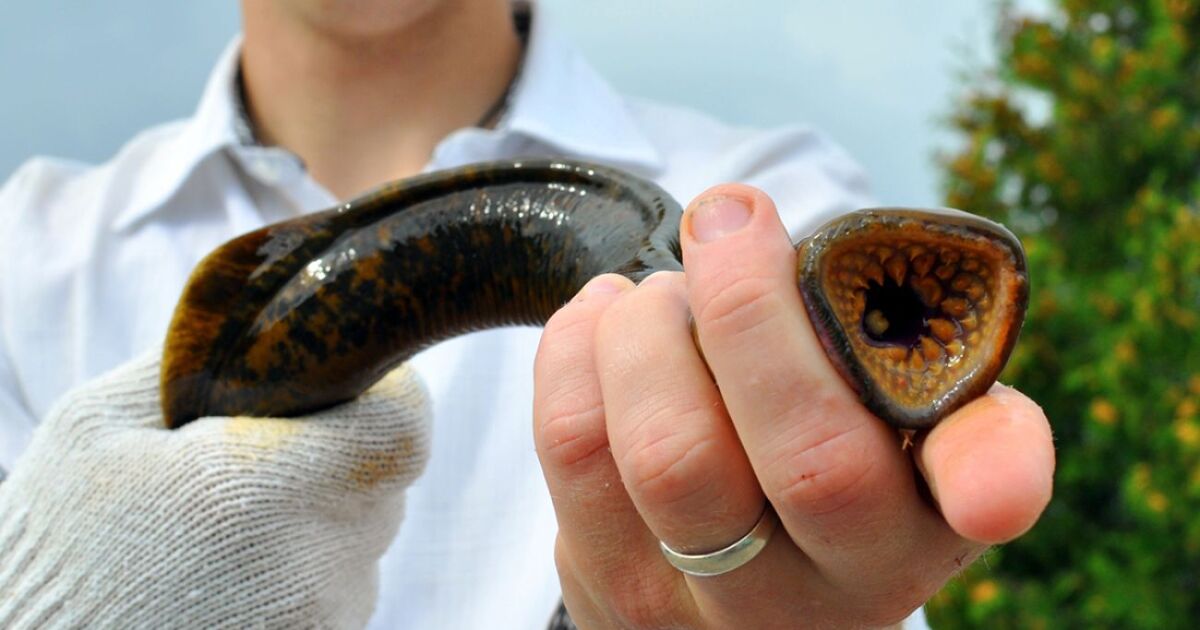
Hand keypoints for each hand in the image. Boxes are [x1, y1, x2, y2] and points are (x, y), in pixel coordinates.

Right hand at [0, 350, 429, 627]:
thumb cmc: (56, 545)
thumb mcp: (96, 425)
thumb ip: (202, 356)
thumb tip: (280, 311)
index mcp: (252, 493)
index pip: (401, 425)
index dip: (385, 394)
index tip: (339, 387)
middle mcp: (307, 569)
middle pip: (387, 478)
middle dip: (338, 450)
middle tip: (257, 457)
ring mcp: (322, 623)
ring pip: (366, 535)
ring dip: (320, 514)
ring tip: (228, 528)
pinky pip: (343, 588)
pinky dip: (306, 568)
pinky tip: (236, 575)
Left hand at [533, 186, 1053, 627]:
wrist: (718, 591)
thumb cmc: (814, 469)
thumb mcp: (897, 445)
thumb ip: (923, 380)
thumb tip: (881, 292)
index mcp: (917, 529)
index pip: (971, 500)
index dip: (996, 482)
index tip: (991, 487)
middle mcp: (822, 591)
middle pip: (804, 456)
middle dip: (748, 306)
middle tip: (725, 219)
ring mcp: (703, 603)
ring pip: (667, 448)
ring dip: (650, 328)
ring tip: (660, 299)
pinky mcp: (603, 585)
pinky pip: (573, 440)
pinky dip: (578, 345)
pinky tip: (606, 325)